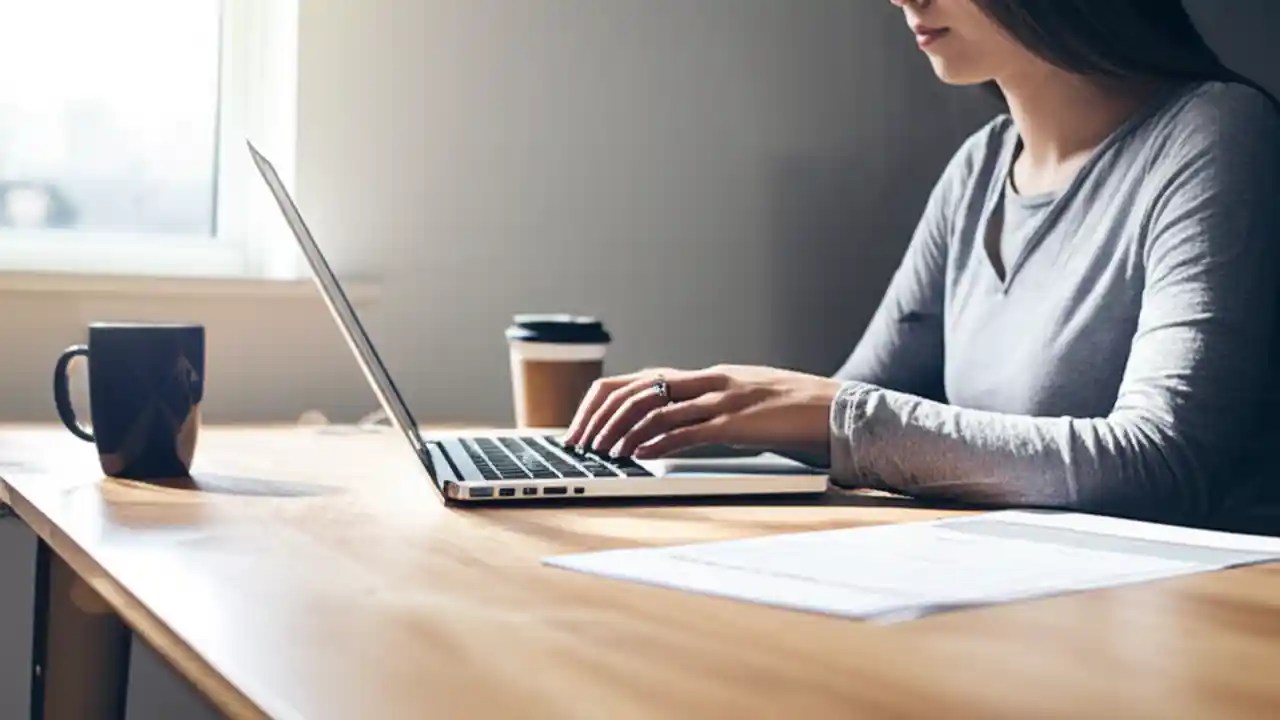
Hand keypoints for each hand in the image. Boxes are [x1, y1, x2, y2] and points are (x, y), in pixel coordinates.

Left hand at [562, 365, 842, 460]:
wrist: (839, 411)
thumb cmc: (793, 413)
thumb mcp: (743, 403)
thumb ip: (711, 409)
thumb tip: (673, 429)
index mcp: (708, 376)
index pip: (639, 380)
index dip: (603, 401)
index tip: (584, 427)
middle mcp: (709, 381)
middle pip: (636, 388)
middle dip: (600, 416)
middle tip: (580, 443)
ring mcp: (722, 399)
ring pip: (655, 407)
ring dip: (620, 431)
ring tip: (601, 451)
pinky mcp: (737, 422)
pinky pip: (687, 430)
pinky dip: (656, 442)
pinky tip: (637, 455)